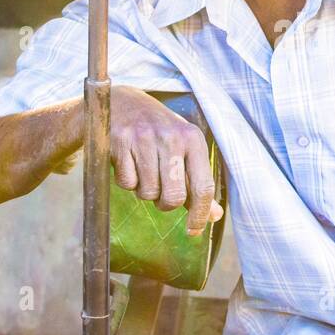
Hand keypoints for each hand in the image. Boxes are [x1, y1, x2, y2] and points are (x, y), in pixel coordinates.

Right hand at [108, 86, 223, 235]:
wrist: (121, 103)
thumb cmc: (158, 133)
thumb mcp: (184, 150)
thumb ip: (197, 182)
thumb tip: (214, 215)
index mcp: (193, 138)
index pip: (203, 187)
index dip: (199, 214)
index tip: (193, 230)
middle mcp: (171, 136)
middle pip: (174, 197)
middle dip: (166, 204)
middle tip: (161, 194)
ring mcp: (144, 138)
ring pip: (148, 193)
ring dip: (145, 191)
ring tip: (144, 171)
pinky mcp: (120, 141)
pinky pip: (127, 183)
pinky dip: (127, 181)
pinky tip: (128, 163)